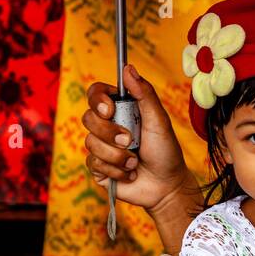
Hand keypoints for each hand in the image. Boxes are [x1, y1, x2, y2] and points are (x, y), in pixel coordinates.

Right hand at [83, 63, 199, 212]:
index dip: (97, 100)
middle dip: (110, 133)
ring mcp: (101, 147)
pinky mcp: (99, 168)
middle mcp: (107, 126)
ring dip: (117, 155)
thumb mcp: (159, 120)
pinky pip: (94, 163)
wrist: (167, 187)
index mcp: (120, 109)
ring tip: (135, 163)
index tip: (110, 110)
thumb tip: (128, 68)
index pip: (95, 94)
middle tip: (131, 141)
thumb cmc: (165, 152)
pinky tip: (129, 173)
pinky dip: (116, 171)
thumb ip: (144, 94)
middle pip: (88, 118)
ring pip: (91, 143)